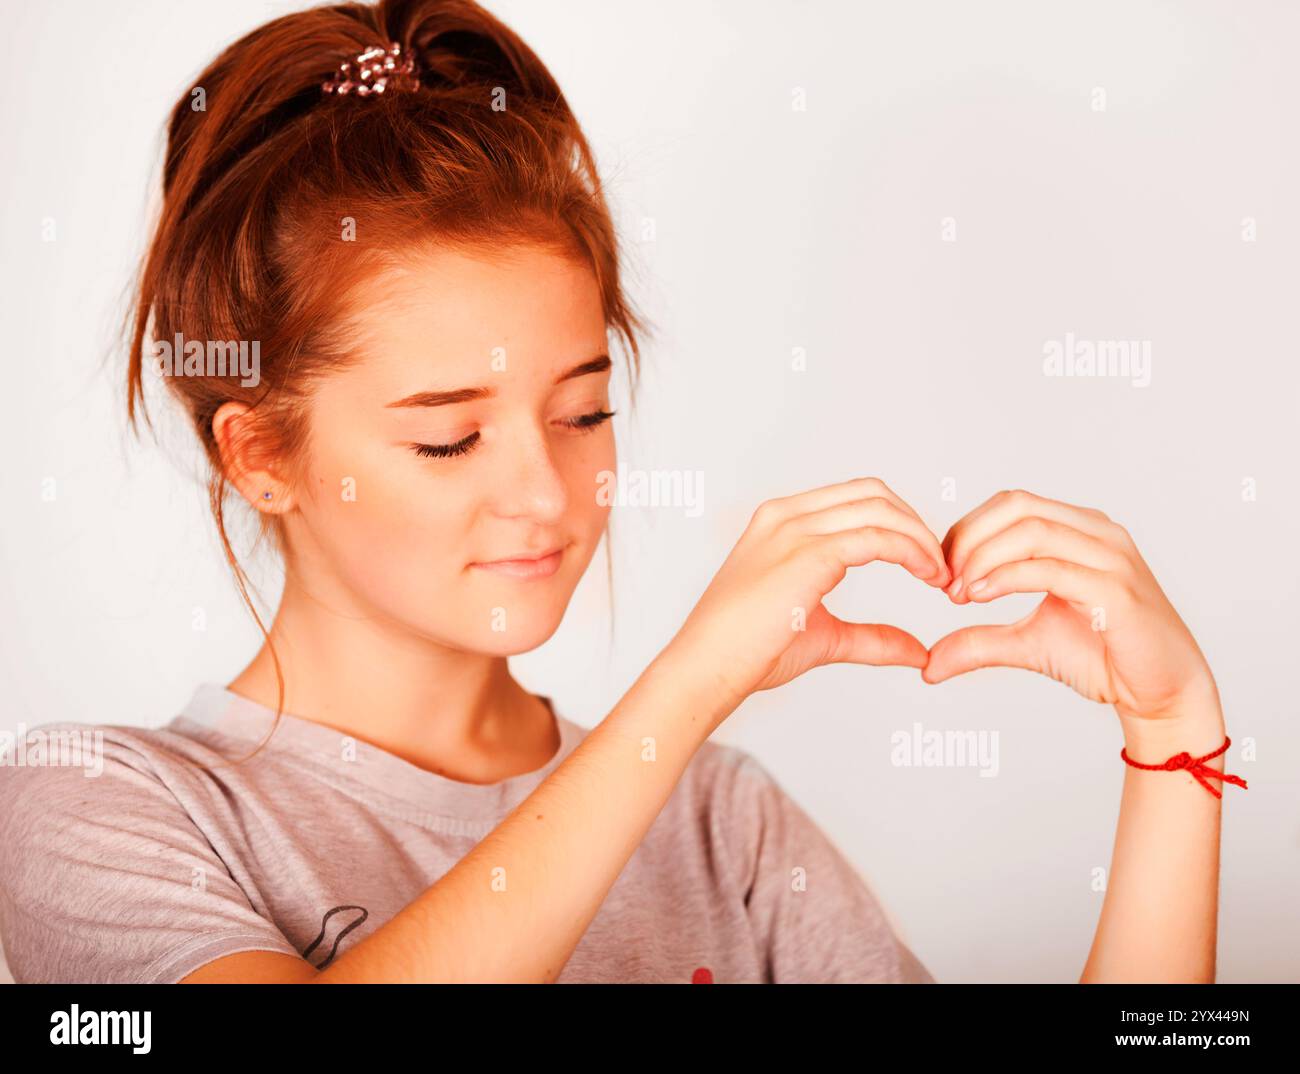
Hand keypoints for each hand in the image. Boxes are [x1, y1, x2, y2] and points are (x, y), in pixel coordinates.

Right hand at [668, 477, 950, 706]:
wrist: (707, 669)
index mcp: (781, 522)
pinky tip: (928, 576)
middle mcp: (786, 516)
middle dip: (915, 524)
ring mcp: (795, 530)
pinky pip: (878, 538)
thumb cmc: (748, 653)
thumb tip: (918, 651)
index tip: (925, 561)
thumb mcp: (823, 637)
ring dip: (920, 538)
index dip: (899, 522)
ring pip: (880, 509)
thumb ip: (871, 637)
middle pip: (873, 493)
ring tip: (940, 574)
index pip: (855, 498)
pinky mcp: (808, 554)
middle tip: (941, 566)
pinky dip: (912, 552)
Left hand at [923, 489, 1220, 724]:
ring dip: (983, 557)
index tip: (943, 571)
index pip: (1011, 504)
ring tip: (961, 592)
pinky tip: (981, 596)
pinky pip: (1051, 568)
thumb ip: (978, 643)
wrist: (1160, 692)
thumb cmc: (1102, 657)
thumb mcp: (1026, 644)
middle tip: (945, 580)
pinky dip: (1007, 578)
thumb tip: (928, 664)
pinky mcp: (1117, 591)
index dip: (967, 530)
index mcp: (1078, 530)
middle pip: (1017, 506)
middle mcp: (1098, 533)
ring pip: (1032, 531)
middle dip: (969, 538)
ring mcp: (1112, 557)